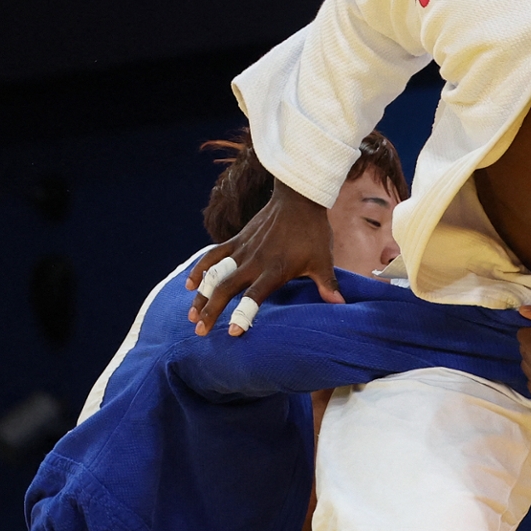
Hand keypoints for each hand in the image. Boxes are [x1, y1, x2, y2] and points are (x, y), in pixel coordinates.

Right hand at [188, 179, 339, 335]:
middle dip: (211, 310)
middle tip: (199, 331)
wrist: (298, 199)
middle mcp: (254, 261)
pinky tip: (190, 284)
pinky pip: (213, 256)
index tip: (232, 331)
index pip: (255, 296)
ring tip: (190, 315)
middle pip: (226, 288)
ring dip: (201, 295)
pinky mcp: (237, 240)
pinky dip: (200, 269)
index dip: (243, 314)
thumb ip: (327, 284)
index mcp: (275, 270)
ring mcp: (243, 250)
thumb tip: (340, 305)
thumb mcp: (323, 260)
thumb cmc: (312, 232)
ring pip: (215, 274)